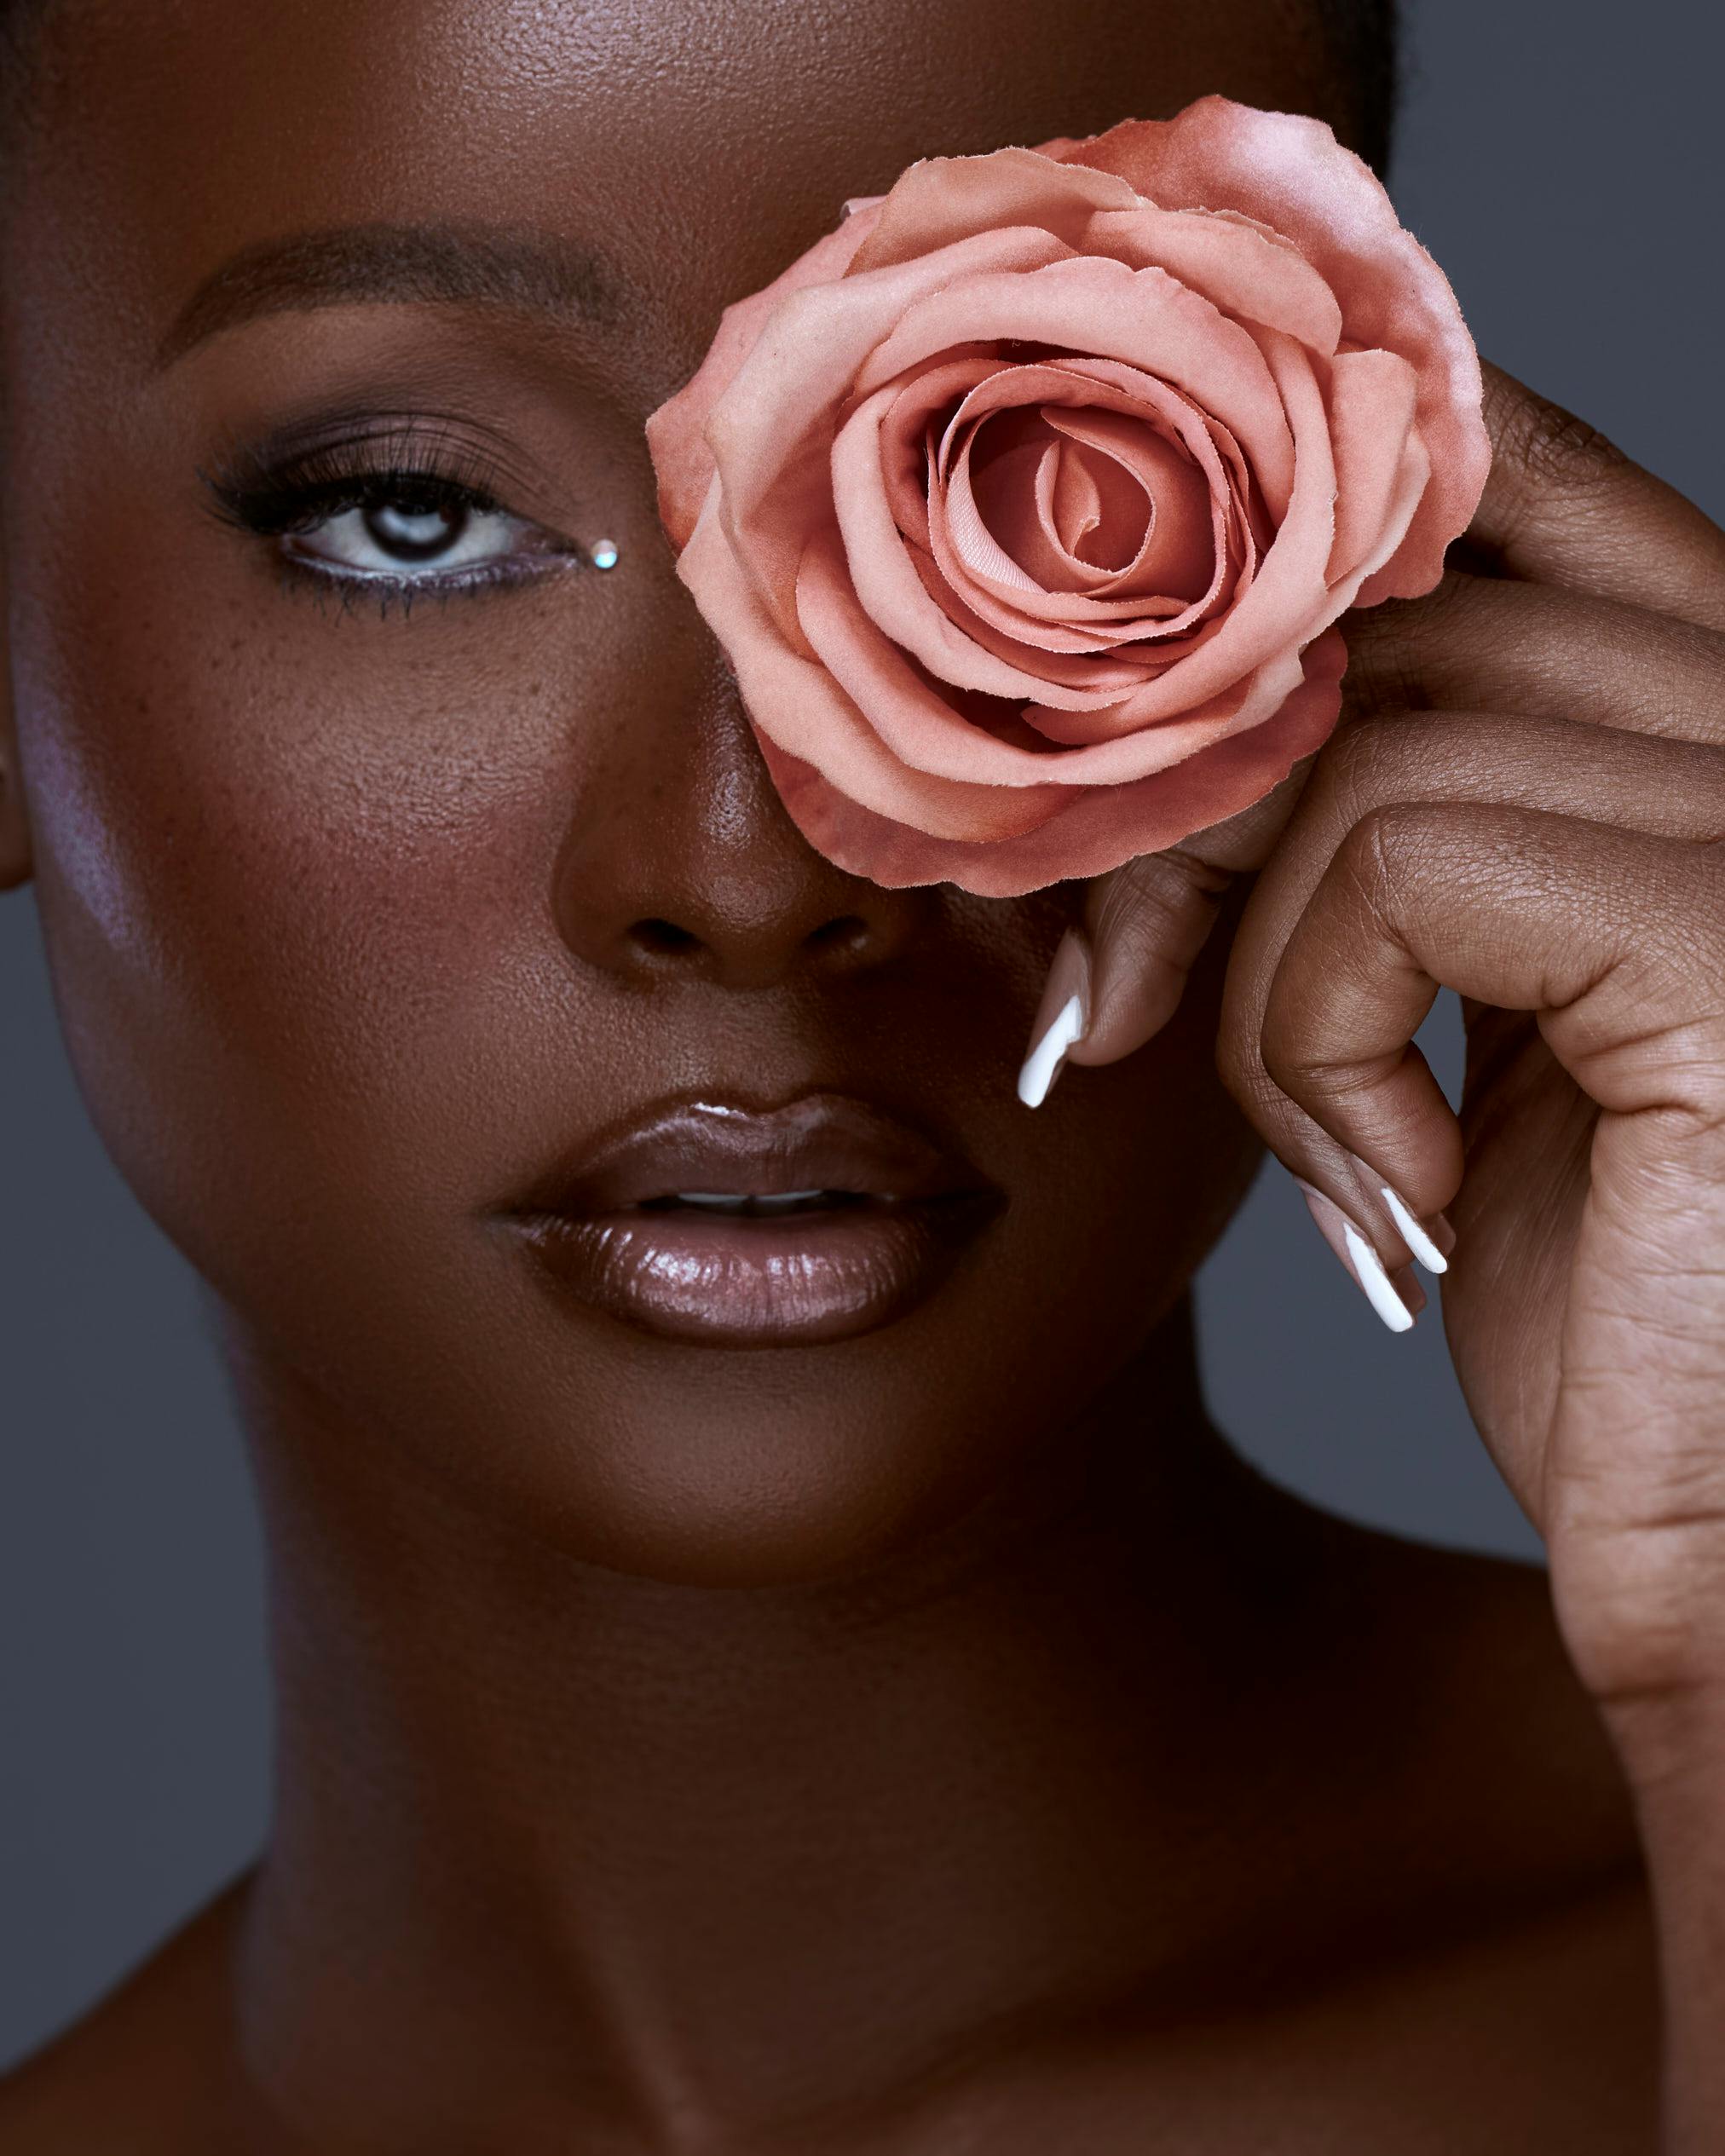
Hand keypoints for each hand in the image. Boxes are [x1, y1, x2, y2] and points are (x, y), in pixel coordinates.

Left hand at [1025, 362, 1724, 2147]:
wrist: (1722, 1553)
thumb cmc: (1605, 1313)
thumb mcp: (1457, 1025)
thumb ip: (1371, 836)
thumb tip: (1115, 747)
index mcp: (1717, 714)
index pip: (1487, 469)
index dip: (1272, 556)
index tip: (1116, 740)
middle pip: (1385, 579)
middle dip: (1180, 785)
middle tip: (1113, 993)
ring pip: (1360, 722)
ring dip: (1248, 959)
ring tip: (1324, 1149)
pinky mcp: (1723, 929)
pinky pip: (1397, 854)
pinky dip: (1320, 1032)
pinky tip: (1403, 1192)